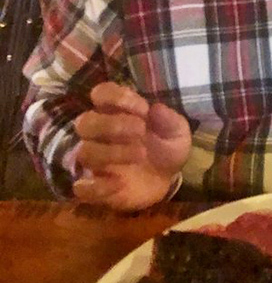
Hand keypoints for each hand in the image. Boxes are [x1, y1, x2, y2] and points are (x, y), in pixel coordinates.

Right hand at [72, 82, 191, 211]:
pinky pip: (81, 188)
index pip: (101, 94)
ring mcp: (95, 161)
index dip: (117, 97)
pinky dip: (95, 186)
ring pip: (85, 152)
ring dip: (111, 152)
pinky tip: (119, 183)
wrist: (167, 181)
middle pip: (85, 122)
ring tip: (141, 153)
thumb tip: (156, 109)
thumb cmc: (166, 149)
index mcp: (117, 113)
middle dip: (111, 124)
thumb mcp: (178, 134)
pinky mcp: (96, 188)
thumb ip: (171, 121)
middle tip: (140, 130)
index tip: (143, 109)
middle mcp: (100, 134)